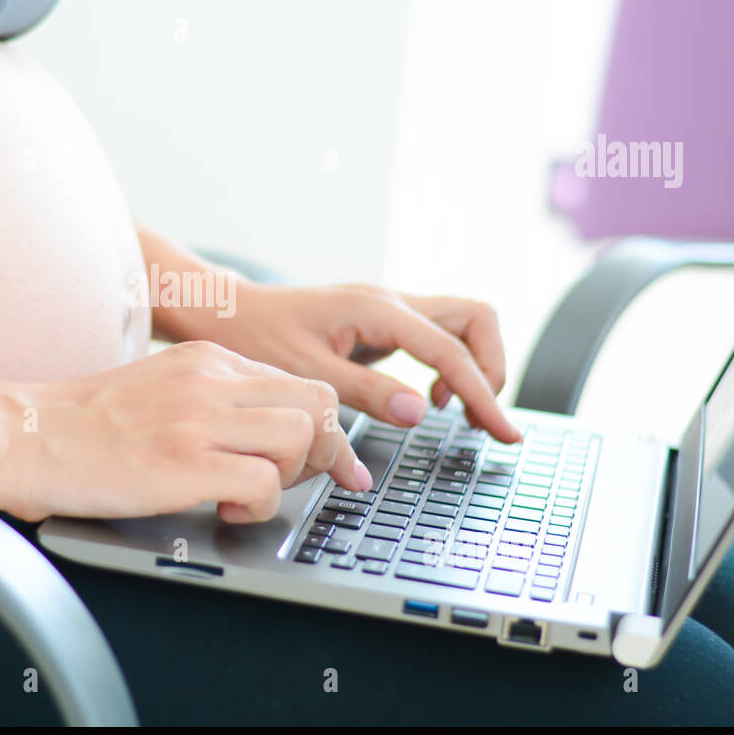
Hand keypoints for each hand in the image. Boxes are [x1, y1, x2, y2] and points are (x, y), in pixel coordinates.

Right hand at [0, 340, 369, 521]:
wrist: (25, 435)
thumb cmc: (84, 423)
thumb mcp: (160, 386)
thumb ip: (213, 396)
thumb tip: (266, 429)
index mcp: (208, 359)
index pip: (302, 383)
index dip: (318, 429)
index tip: (315, 461)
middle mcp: (211, 379)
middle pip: (317, 403)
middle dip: (318, 450)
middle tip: (287, 478)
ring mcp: (198, 419)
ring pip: (299, 437)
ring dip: (287, 477)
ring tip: (246, 493)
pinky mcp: (183, 463)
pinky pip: (264, 485)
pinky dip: (257, 507)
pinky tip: (222, 510)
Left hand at [180, 282, 520, 442]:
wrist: (229, 314)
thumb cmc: (258, 339)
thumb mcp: (308, 373)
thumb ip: (366, 392)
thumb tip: (421, 413)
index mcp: (377, 310)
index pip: (452, 352)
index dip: (485, 394)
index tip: (504, 433)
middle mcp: (391, 301)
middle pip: (476, 319)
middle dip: (491, 368)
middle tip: (481, 420)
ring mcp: (389, 308)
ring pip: (462, 323)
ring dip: (474, 366)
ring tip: (459, 413)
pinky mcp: (383, 321)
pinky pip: (437, 335)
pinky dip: (449, 365)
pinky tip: (427, 398)